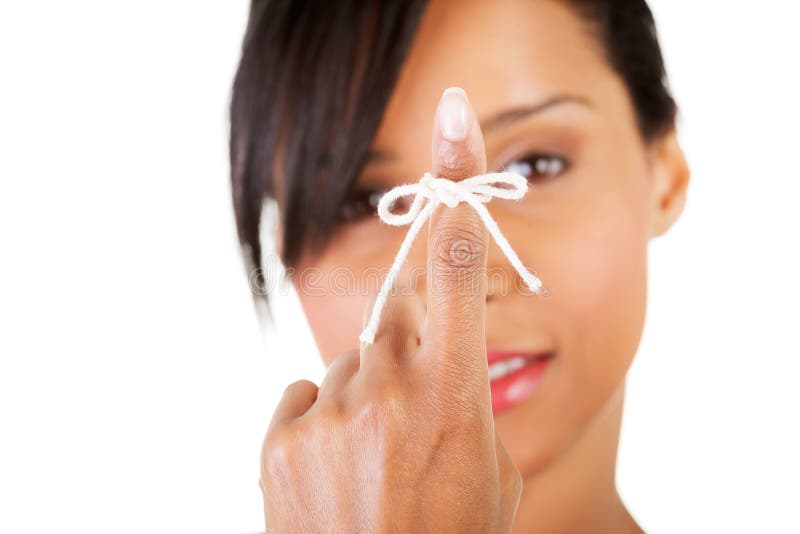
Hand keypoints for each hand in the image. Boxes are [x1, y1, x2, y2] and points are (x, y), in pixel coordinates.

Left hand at [260, 87, 522, 532]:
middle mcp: (386, 390)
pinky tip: (339, 472)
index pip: (456, 265)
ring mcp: (326, 413)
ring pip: (352, 363)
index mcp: (453, 393)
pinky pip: (307, 396)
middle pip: (397, 317)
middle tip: (418, 406)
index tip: (452, 118)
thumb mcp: (491, 466)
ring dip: (368, 395)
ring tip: (379, 461)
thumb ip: (465, 393)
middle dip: (413, 346)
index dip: (456, 186)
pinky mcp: (280, 438)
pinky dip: (324, 420)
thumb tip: (435, 355)